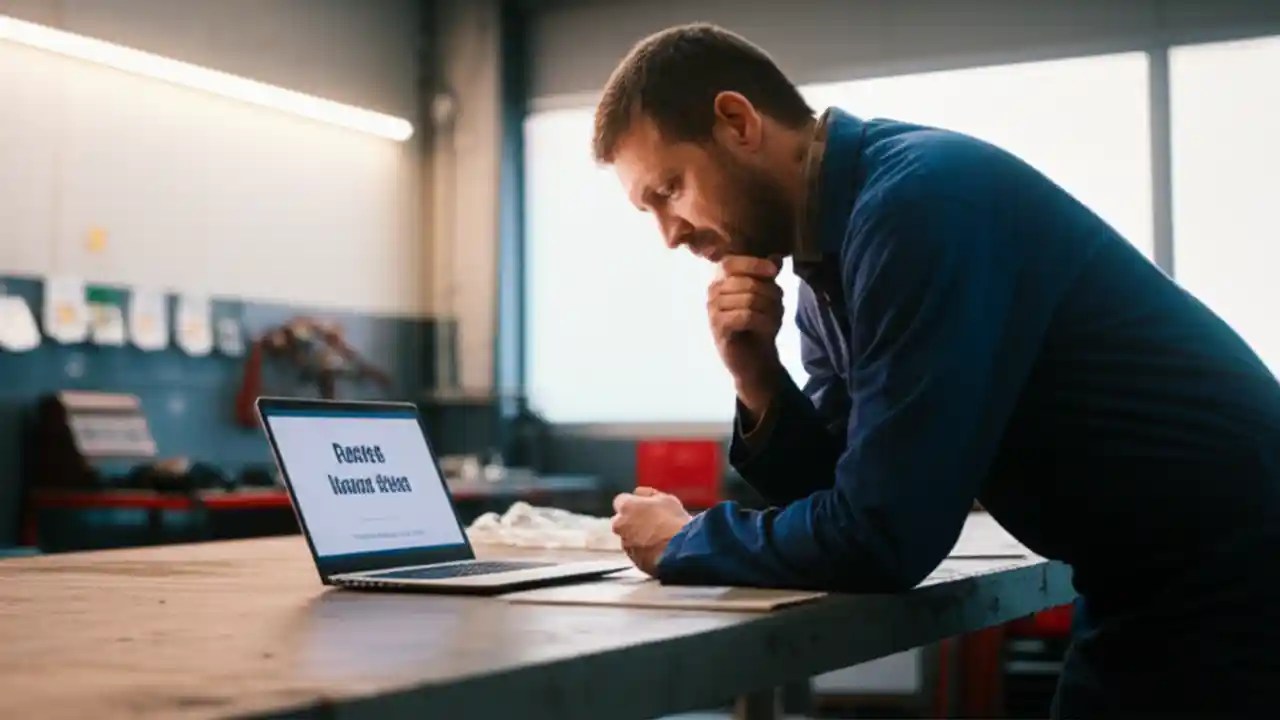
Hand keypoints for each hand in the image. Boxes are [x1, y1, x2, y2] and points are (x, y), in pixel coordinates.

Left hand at [611, 487, 692, 576]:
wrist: (683, 551)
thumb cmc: (675, 522)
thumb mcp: (666, 499)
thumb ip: (647, 494)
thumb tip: (639, 494)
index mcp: (627, 507)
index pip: (621, 501)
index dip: (633, 503)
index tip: (643, 506)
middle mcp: (621, 526)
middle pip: (621, 521)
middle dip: (632, 521)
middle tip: (651, 522)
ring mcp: (626, 545)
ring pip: (628, 538)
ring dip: (637, 537)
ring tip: (658, 538)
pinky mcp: (634, 561)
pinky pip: (636, 553)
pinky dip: (644, 551)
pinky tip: (659, 549)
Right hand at [708, 256, 783, 417]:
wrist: (755, 359)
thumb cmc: (759, 325)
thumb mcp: (768, 297)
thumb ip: (768, 277)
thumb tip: (777, 257)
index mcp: (722, 280)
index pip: (732, 262)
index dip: (753, 264)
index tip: (773, 272)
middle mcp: (714, 292)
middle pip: (747, 282)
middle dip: (770, 295)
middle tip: (778, 309)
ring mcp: (713, 310)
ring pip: (749, 299)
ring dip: (769, 310)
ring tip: (774, 321)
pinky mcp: (718, 328)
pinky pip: (745, 316)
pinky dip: (763, 321)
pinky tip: (769, 330)